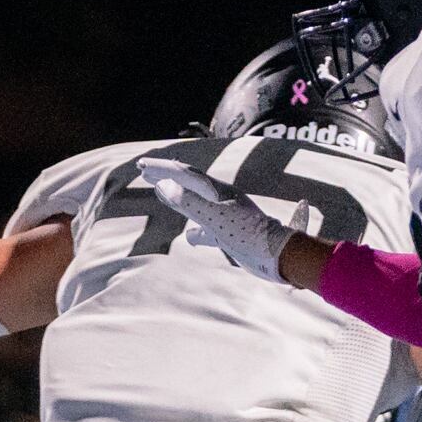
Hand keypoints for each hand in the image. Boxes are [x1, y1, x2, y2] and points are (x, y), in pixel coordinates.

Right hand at [136, 156, 292, 277]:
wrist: (280, 255)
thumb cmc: (250, 236)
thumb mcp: (215, 217)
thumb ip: (189, 202)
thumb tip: (163, 185)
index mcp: (218, 192)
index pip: (185, 174)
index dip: (163, 169)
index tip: (142, 166)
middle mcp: (221, 200)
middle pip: (188, 183)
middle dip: (166, 176)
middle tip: (144, 170)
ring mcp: (226, 217)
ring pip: (195, 204)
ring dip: (176, 197)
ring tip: (159, 192)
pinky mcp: (230, 234)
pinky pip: (206, 228)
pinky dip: (194, 229)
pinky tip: (190, 237)